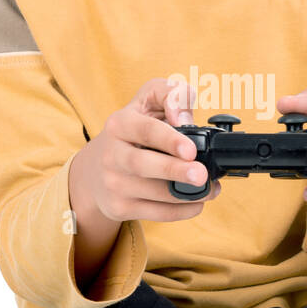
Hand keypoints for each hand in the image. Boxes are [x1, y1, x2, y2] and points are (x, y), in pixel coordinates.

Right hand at [75, 77, 220, 223]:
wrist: (95, 170)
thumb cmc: (133, 131)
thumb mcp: (148, 101)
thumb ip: (171, 94)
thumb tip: (183, 118)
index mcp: (120, 124)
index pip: (145, 130)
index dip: (169, 140)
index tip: (191, 150)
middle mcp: (112, 155)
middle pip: (143, 165)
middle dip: (175, 171)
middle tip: (202, 175)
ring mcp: (114, 184)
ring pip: (153, 193)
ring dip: (187, 194)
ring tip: (211, 188)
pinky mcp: (119, 207)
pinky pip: (156, 213)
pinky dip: (181, 211)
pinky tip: (197, 202)